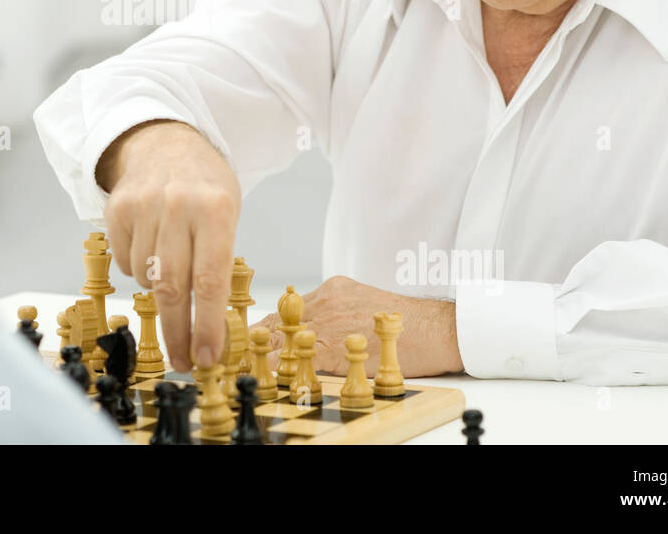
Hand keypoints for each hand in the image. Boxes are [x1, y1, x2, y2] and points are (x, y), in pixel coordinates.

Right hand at [97, 119, 240, 372]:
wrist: (163, 140)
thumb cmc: (204, 185)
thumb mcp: (227, 213)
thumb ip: (218, 263)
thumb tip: (209, 330)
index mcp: (215, 209)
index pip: (209, 281)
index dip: (206, 326)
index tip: (205, 357)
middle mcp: (178, 206)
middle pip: (172, 287)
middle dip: (177, 332)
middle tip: (181, 361)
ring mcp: (143, 206)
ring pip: (145, 278)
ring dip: (158, 292)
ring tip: (170, 274)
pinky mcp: (116, 210)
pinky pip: (125, 263)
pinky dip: (138, 270)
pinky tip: (151, 249)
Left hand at [256, 275, 463, 377]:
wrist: (439, 329)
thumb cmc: (407, 326)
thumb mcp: (363, 308)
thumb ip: (335, 316)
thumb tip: (308, 338)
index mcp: (332, 290)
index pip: (284, 311)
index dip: (261, 329)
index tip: (241, 341)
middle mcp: (327, 299)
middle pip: (277, 322)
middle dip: (252, 343)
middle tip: (228, 359)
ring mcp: (332, 320)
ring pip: (285, 339)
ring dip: (262, 356)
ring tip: (238, 369)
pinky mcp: (341, 342)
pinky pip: (304, 358)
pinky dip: (283, 368)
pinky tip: (269, 378)